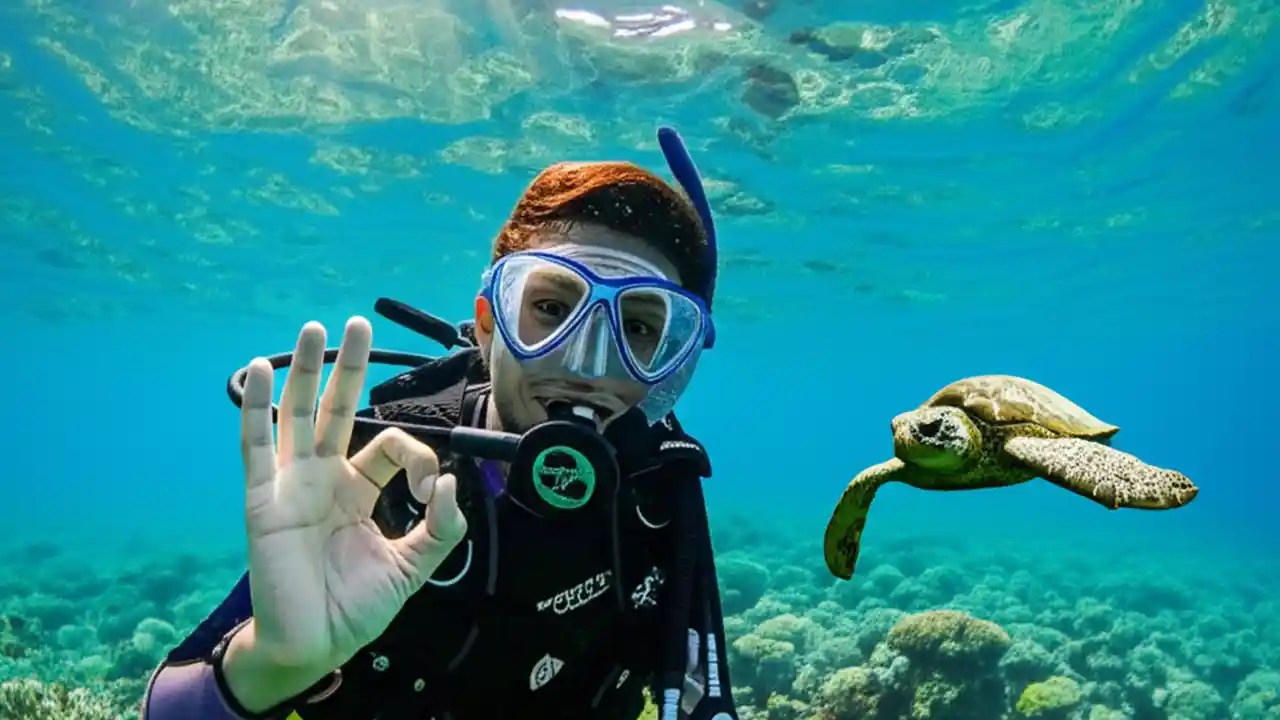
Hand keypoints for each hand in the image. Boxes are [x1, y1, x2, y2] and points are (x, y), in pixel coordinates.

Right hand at [235, 317, 466, 672]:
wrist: (315, 643)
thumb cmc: (358, 607)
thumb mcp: (414, 567)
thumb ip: (442, 529)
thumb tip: (454, 484)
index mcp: (359, 489)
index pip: (390, 448)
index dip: (420, 461)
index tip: (432, 495)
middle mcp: (324, 479)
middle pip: (338, 411)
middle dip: (348, 368)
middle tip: (357, 325)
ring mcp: (291, 485)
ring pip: (299, 416)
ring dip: (305, 372)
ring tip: (315, 329)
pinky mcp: (263, 501)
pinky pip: (256, 448)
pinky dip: (254, 409)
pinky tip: (257, 371)